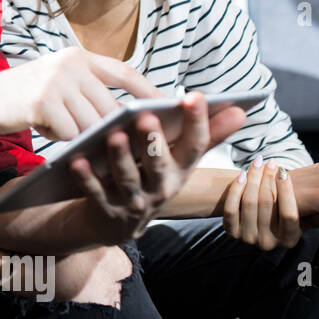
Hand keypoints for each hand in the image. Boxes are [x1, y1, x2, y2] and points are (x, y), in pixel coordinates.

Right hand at [0, 47, 162, 139]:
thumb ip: (87, 89)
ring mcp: (56, 82)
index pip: (125, 73)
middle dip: (108, 130)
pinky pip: (68, 133)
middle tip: (107, 145)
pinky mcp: (42, 102)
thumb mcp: (56, 82)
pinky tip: (42, 128)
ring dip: (79, 135)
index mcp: (77, 57)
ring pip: (90, 124)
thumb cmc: (20, 97)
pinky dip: (59, 139)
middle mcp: (69, 65)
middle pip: (108, 107)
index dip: (148, 92)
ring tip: (59, 129)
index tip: (167, 107)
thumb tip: (125, 116)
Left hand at [69, 92, 246, 243]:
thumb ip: (207, 135)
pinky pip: (95, 193)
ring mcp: (134, 201)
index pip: (195, 146)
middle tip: (147, 117)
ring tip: (113, 135)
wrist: (118, 223)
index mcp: (181, 170)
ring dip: (120, 157)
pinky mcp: (106, 210)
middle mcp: (161, 188)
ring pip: (127, 178)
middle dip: (154, 142)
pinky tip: (76, 160)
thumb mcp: (181, 161)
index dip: (198, 122)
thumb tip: (241, 111)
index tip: (196, 96)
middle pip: (159, 164)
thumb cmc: (153, 179)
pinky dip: (86, 178)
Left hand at [223, 158, 300, 250]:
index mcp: (289, 239)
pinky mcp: (231, 231)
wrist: (254, 220)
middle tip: (270, 162)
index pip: (289, 214)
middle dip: (267, 178)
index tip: (284, 171)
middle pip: (266, 204)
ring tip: (257, 162)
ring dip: (253, 178)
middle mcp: (268, 242)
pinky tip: (242, 174)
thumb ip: (311, 209)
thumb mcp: (300, 215)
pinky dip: (236, 189)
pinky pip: (231, 207)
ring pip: (249, 203)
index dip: (286, 190)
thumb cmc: (281, 212)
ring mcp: (248, 238)